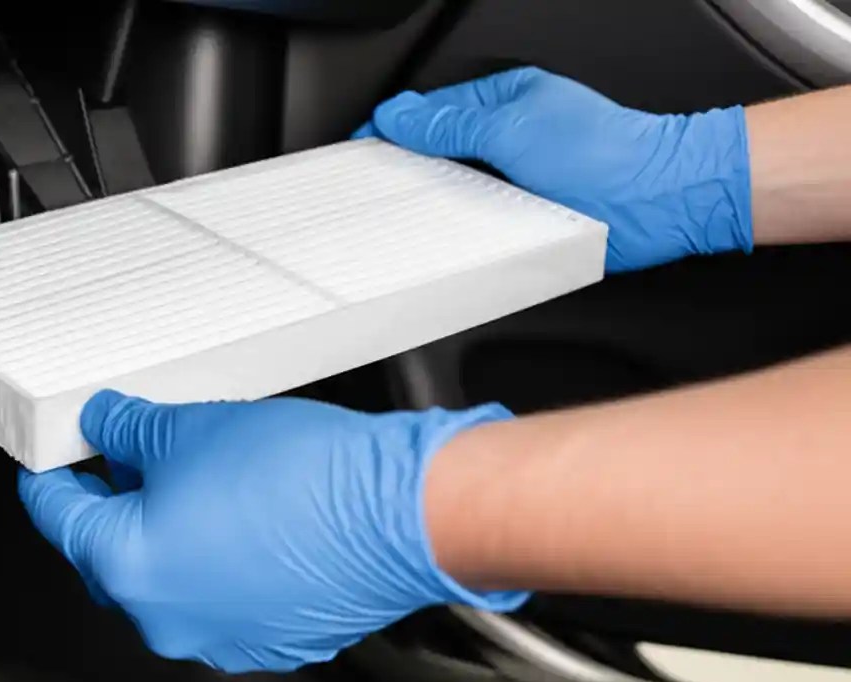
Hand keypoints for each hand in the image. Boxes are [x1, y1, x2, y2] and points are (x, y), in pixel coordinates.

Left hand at [17, 390, 527, 672]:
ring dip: (169, 534)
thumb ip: (129, 429)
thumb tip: (108, 425)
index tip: (51, 463)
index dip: (49, 480)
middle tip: (128, 456)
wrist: (396, 512)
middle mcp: (165, 618)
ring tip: (201, 477)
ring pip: (168, 580)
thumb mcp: (191, 426)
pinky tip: (241, 517)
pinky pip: (219, 598)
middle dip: (114, 505)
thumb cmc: (304, 478)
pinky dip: (216, 562)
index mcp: (127, 568)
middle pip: (109, 556)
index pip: (59, 519)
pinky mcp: (268, 639)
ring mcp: (218, 636)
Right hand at [355, 67, 752, 271]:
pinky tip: (444, 238)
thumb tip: (398, 116)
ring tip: (402, 217)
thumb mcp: (513, 127)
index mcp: (501, 102)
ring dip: (433, 206)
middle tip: (371, 192)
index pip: (427, 113)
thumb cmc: (607, 154)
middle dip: (404, 172)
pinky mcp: (524, 220)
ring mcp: (514, 181)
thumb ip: (450, 124)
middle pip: (436, 155)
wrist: (663, 201)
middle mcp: (505, 140)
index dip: (390, 133)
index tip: (358, 154)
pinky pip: (479, 226)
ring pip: (455, 193)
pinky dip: (460, 232)